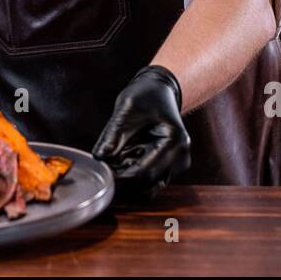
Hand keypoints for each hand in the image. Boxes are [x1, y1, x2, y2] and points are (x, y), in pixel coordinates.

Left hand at [92, 66, 190, 201]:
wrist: (160, 91)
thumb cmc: (147, 95)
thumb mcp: (127, 108)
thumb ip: (114, 134)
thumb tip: (99, 157)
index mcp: (175, 141)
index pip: (144, 172)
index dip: (120, 176)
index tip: (102, 171)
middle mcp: (180, 158)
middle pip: (147, 184)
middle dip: (122, 178)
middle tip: (104, 165)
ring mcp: (176, 165)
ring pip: (147, 188)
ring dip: (128, 179)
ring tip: (115, 158)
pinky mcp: (169, 168)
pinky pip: (149, 182)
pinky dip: (133, 175)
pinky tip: (124, 158)